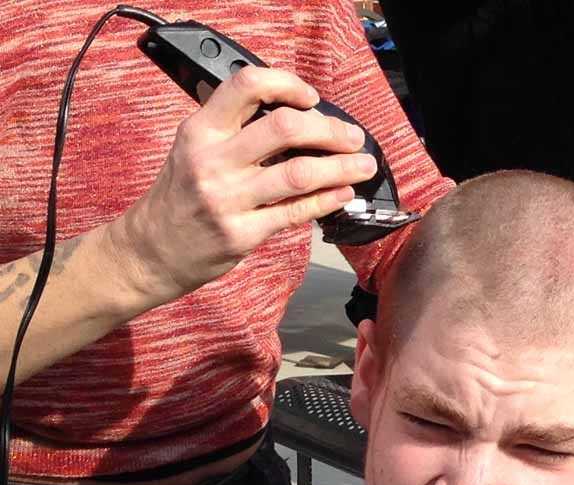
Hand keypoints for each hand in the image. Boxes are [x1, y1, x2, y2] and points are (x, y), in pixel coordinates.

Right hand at [109, 66, 375, 304]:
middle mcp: (212, 160)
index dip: (287, 84)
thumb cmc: (180, 196)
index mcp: (200, 130)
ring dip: (342, 167)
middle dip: (331, 130)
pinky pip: (296, 212)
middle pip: (285, 128)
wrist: (150, 251)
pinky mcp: (241, 233)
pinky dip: (328, 199)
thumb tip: (298, 113)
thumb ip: (234, 128)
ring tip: (363, 166)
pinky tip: (344, 192)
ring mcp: (227, 199)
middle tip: (353, 137)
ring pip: (300, 173)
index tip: (311, 96)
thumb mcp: (193, 149)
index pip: (246, 86)